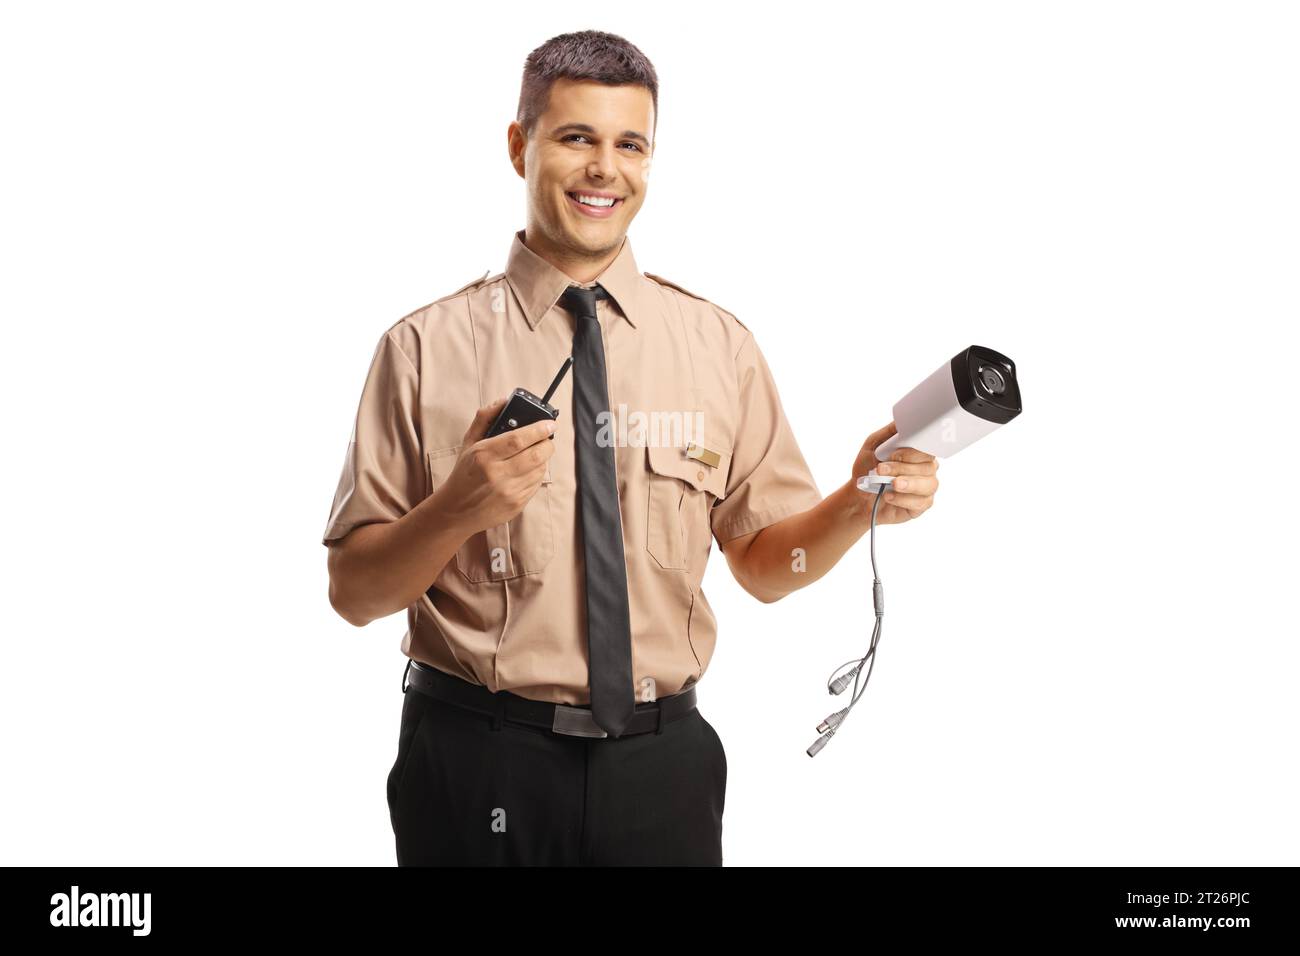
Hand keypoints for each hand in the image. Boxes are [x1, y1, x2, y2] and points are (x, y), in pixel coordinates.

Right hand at [438, 398, 556, 533]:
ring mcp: (509, 492)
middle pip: (536, 455)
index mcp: (483, 456)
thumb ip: (485, 418)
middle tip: (546, 438)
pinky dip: (537, 473)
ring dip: (543, 458)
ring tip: (534, 453)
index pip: (518, 439)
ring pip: (540, 469)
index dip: (539, 429)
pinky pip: (537, 484)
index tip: (550, 424)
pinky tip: (527, 470)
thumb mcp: (468, 443)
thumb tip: (504, 401)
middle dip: (547, 443)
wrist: (455, 511)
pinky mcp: (517, 505)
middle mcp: (497, 475)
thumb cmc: (463, 473)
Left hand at [851, 421, 939, 524]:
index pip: (928, 448)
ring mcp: (926, 487)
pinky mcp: (921, 505)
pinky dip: (904, 499)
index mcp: (918, 452)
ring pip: (929, 484)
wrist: (858, 495)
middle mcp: (926, 469)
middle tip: (881, 470)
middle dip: (902, 468)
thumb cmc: (867, 469)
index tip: (894, 454)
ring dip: (907, 483)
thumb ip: (889, 433)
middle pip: (928, 466)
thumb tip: (902, 421)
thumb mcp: (872, 445)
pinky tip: (889, 496)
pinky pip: (922, 502)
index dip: (913, 452)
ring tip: (890, 484)